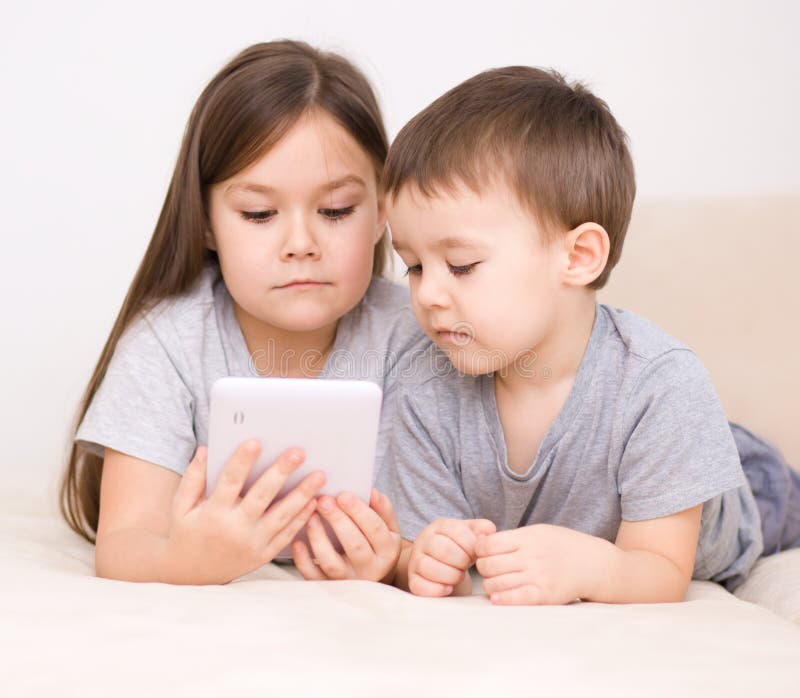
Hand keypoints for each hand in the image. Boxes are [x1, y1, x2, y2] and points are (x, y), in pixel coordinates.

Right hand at [163, 440, 324, 583]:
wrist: (191, 576)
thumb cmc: (186, 533)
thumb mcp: (181, 507)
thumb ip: (193, 477)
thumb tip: (206, 450)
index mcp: (214, 513)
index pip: (230, 482)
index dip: (242, 461)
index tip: (256, 441)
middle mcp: (235, 529)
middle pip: (262, 496)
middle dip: (281, 472)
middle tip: (299, 452)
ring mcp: (252, 544)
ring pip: (282, 516)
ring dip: (303, 494)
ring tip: (319, 475)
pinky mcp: (263, 555)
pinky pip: (287, 535)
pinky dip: (302, 518)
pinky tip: (315, 501)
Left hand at [291, 489, 401, 582]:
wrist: (372, 574)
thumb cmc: (376, 542)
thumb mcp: (388, 526)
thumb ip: (382, 508)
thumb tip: (371, 492)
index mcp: (387, 550)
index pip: (375, 529)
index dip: (359, 511)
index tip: (343, 494)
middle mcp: (370, 569)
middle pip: (354, 545)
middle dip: (338, 521)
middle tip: (324, 500)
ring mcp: (348, 580)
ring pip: (331, 562)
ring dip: (319, 538)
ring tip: (311, 516)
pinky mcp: (329, 585)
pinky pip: (313, 576)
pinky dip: (303, 560)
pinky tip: (297, 541)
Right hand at [407, 518, 495, 596]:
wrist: (439, 564)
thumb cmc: (459, 549)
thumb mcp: (471, 534)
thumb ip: (483, 529)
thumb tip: (487, 534)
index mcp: (440, 526)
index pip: (457, 531)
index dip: (471, 545)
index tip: (475, 554)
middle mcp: (424, 540)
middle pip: (444, 549)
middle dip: (462, 561)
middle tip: (466, 566)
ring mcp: (416, 560)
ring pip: (430, 567)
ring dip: (452, 576)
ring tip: (458, 576)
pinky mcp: (413, 580)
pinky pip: (421, 586)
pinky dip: (438, 589)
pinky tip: (449, 587)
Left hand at [476, 524, 594, 604]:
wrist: (593, 563)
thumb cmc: (561, 546)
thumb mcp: (537, 532)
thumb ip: (512, 537)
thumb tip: (481, 541)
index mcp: (527, 538)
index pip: (488, 544)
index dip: (479, 549)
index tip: (483, 553)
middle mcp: (531, 557)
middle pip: (489, 565)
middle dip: (483, 568)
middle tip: (487, 570)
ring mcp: (538, 576)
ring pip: (497, 584)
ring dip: (490, 586)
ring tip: (494, 584)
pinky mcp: (545, 595)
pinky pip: (517, 599)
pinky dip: (502, 600)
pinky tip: (497, 599)